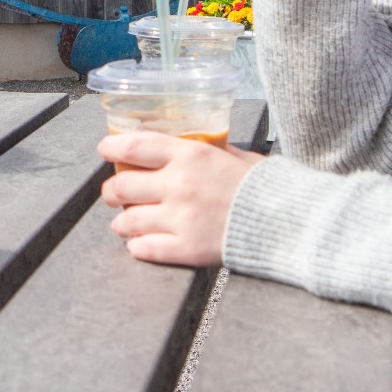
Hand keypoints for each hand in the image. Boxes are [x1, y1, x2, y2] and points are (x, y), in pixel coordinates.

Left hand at [98, 132, 263, 266]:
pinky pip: (145, 248)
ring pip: (128, 220)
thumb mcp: (232, 155)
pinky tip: (138, 243)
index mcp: (190, 155)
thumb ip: (204, 150)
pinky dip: (136, 246)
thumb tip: (183, 143)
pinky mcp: (186, 248)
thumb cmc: (262, 186)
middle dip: (111, 191)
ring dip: (121, 221)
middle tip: (111, 193)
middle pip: (123, 185)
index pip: (135, 146)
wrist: (287, 222)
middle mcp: (179, 185)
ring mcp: (180, 218)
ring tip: (122, 222)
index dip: (112, 147)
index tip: (103, 149)